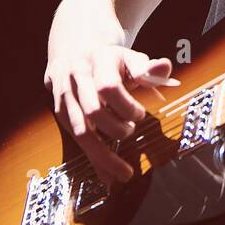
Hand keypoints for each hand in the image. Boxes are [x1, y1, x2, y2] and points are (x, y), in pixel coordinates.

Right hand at [43, 46, 179, 184]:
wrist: (74, 50)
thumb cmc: (110, 59)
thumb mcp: (130, 57)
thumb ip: (148, 67)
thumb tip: (164, 67)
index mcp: (97, 61)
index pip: (108, 87)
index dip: (126, 105)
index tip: (141, 114)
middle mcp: (76, 78)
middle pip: (92, 112)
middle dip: (115, 128)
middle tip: (131, 131)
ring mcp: (64, 96)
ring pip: (80, 131)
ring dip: (102, 154)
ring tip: (124, 172)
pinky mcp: (60, 112)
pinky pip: (74, 140)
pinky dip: (92, 158)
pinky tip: (107, 174)